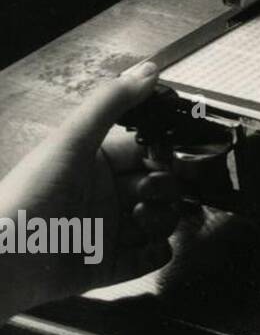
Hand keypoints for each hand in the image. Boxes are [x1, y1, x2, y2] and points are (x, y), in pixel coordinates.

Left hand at [0, 63, 185, 314]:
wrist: (2, 259)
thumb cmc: (31, 195)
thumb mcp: (70, 141)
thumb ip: (110, 103)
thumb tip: (151, 69)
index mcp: (97, 164)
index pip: (147, 152)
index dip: (163, 153)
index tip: (167, 157)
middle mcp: (106, 196)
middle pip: (161, 187)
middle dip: (166, 188)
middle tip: (149, 192)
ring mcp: (109, 231)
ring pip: (162, 220)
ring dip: (163, 219)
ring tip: (140, 220)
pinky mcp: (110, 265)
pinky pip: (151, 257)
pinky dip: (157, 252)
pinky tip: (145, 247)